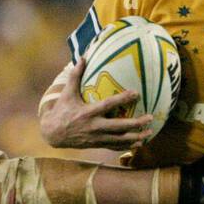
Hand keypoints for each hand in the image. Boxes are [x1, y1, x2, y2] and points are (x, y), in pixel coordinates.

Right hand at [39, 56, 155, 148]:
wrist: (53, 133)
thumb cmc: (62, 111)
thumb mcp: (67, 93)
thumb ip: (75, 75)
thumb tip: (82, 57)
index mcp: (88, 113)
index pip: (108, 105)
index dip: (123, 99)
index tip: (136, 93)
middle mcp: (94, 127)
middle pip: (119, 126)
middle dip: (136, 123)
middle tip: (150, 117)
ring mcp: (97, 138)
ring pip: (120, 139)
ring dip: (136, 137)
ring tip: (150, 132)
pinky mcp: (97, 144)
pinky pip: (115, 147)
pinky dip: (127, 146)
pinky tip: (138, 143)